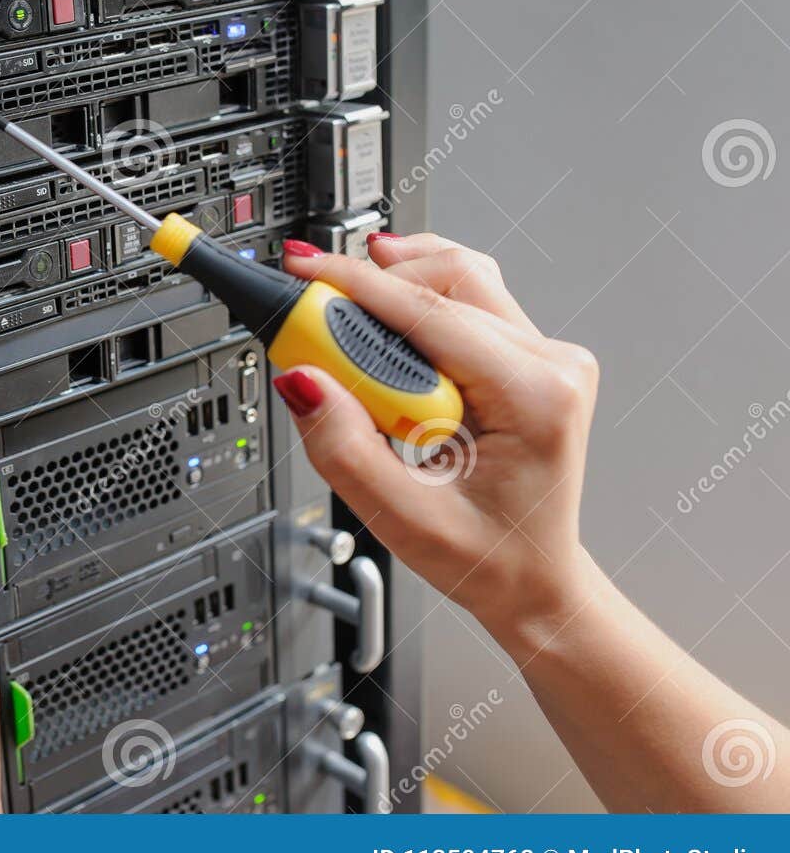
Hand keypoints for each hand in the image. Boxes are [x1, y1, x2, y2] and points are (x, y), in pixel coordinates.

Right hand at [276, 234, 601, 653]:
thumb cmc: (491, 556)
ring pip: (457, 277)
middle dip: (367, 289)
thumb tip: (303, 381)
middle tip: (311, 317)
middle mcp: (551, 364)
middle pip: (445, 280)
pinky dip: (413, 301)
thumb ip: (344, 450)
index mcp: (535, 398)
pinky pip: (465, 297)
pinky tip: (384, 323)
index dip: (354, 287)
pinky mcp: (526, 353)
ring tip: (347, 327)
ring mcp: (545, 354)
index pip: (429, 313)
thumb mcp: (403, 520)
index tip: (300, 275)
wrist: (533, 577)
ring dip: (392, 288)